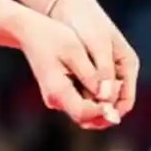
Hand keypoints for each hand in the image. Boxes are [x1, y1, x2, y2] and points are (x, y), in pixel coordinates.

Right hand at [17, 13, 117, 128]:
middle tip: (120, 89)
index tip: (118, 96)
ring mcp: (56, 99)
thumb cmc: (52, 37)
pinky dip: (95, 99)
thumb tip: (107, 96)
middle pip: (86, 118)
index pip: (84, 113)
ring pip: (85, 114)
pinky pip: (81, 104)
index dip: (104, 110)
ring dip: (102, 106)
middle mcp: (55, 100)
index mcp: (57, 91)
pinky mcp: (60, 94)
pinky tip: (105, 82)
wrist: (30, 31)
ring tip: (116, 84)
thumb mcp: (74, 51)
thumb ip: (91, 75)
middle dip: (106, 110)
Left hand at [50, 0, 138, 125]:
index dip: (112, 112)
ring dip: (87, 106)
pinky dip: (78, 96)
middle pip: (112, 103)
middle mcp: (119, 72)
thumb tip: (105, 98)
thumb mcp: (97, 45)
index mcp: (128, 65)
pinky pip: (86, 91)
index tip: (95, 117)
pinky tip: (66, 99)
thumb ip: (103, 71)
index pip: (126, 100)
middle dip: (98, 112)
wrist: (70, 7)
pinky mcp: (89, 70)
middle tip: (81, 119)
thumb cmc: (87, 23)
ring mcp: (104, 72)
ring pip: (98, 99)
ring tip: (72, 110)